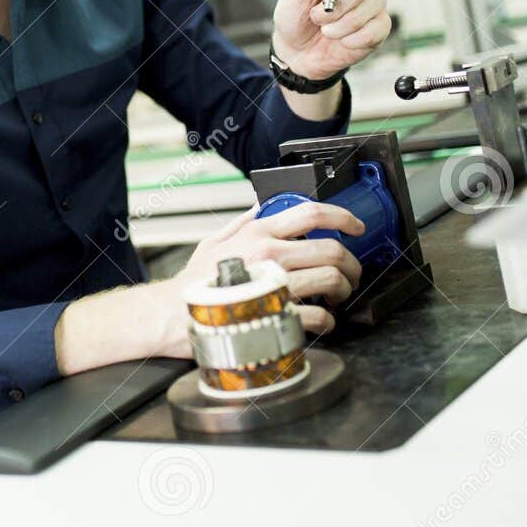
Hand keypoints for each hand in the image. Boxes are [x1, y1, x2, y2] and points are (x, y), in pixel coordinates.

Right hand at [156, 203, 364, 354]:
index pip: (311, 213)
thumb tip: (265, 204)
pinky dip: (328, 322)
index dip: (343, 217)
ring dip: (343, 290)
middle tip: (350, 272)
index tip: (356, 226)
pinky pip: (318, 317)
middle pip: (331, 249)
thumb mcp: (215, 241)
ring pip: (330, 280)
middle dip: (351, 263)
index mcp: (257, 234)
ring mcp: (273, 285)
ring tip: (337, 297)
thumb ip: (244, 221)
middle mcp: (268, 255)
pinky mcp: (275, 315)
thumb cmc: (192, 283)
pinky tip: (322, 322)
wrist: (171, 316)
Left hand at [272, 0, 391, 80]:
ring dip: (338, 24)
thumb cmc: (295, 14)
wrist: (296, 51)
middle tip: (316, 14)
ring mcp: (373, 5)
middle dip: (336, 3)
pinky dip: (350, 40)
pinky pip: (373, 31)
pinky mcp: (379, 29)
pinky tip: (340, 40)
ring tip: (325, 29)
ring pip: (368, 8)